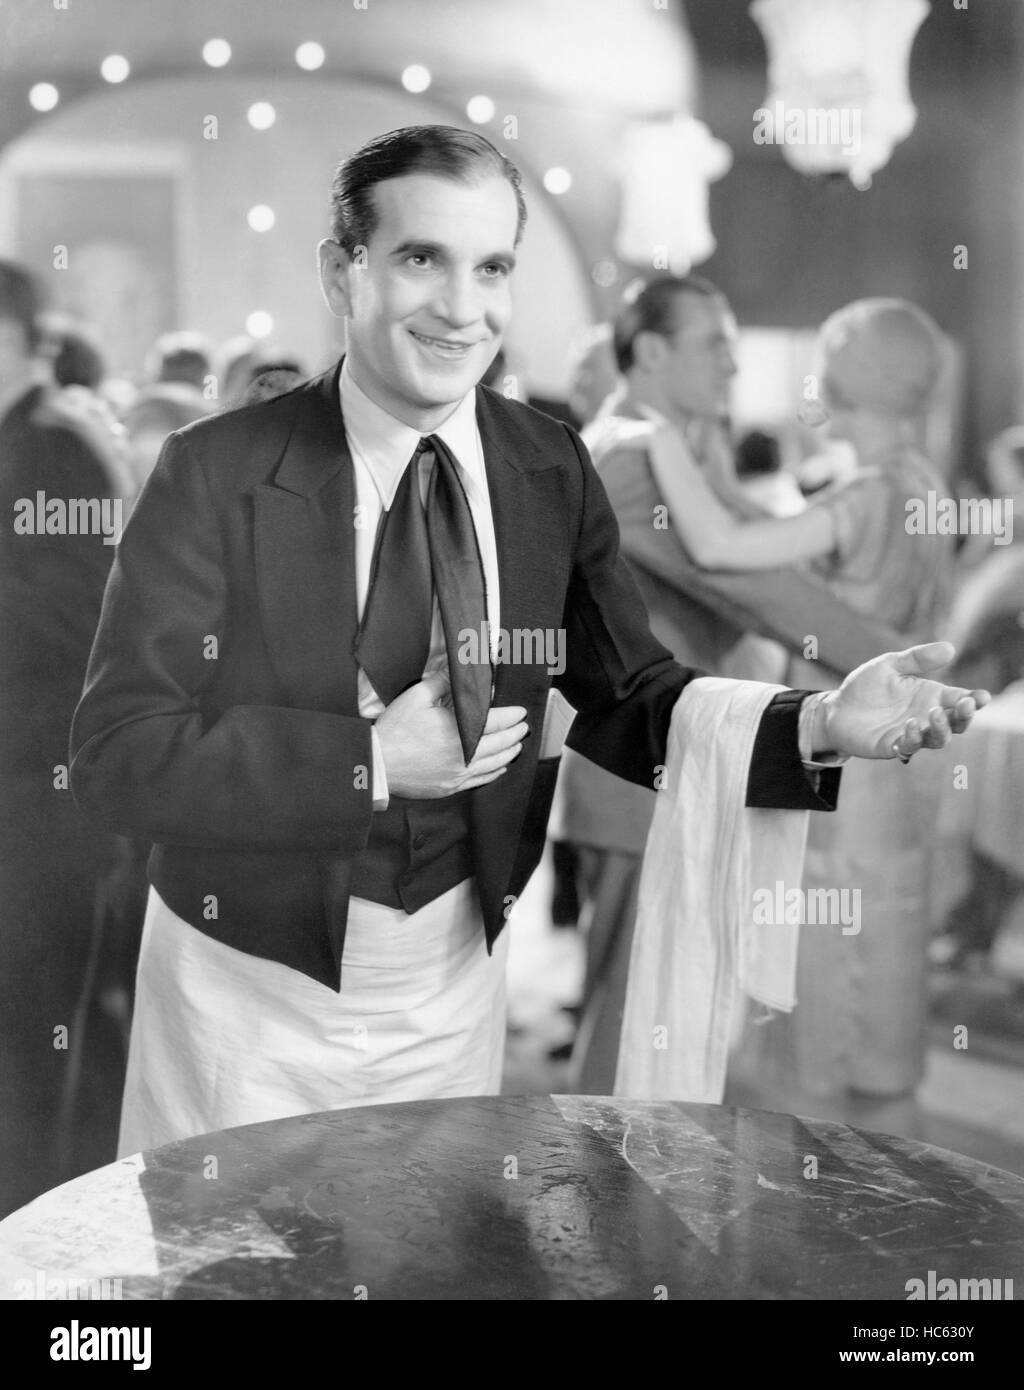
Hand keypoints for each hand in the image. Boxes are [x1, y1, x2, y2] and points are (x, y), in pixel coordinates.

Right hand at [374, 671, 528, 797]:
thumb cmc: (395, 730)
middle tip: (523, 726)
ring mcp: (458, 774)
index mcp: (458, 731)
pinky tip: (500, 767)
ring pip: (495, 764)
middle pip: (501, 744)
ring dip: (510, 753)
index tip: (520, 711)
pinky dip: (495, 773)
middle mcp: (464, 755)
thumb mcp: (417, 696)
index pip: (497, 722)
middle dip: (516, 734)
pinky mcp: (450, 787)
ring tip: (517, 745)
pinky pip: (481, 781)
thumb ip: (442, 682)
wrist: (377, 764)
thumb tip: (458, 671)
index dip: (512, 716)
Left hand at [819, 641, 990, 760]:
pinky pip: (910, 747)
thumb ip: (917, 659)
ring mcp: (912, 734)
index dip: (974, 700)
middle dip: (964, 715)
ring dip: (941, 727)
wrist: (836, 708)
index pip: (959, 699)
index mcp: (930, 695)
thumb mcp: (890, 665)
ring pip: (938, 738)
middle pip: (956, 722)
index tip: (982, 696)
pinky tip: (910, 725)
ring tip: (935, 712)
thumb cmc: (866, 686)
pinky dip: (914, 738)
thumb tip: (950, 648)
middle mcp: (926, 717)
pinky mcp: (893, 746)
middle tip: (966, 704)